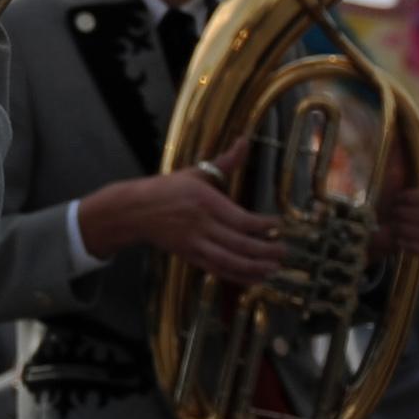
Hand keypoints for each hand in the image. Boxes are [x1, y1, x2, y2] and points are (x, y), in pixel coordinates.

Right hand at [72, 167, 288, 286]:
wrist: (134, 211)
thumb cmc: (167, 189)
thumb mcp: (196, 172)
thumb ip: (225, 161)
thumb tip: (245, 140)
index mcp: (205, 202)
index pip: (241, 219)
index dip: (263, 225)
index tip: (279, 224)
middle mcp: (201, 225)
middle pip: (239, 243)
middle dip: (265, 250)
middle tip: (284, 250)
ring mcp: (195, 243)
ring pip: (229, 261)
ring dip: (254, 267)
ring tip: (274, 268)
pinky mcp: (190, 256)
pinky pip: (217, 270)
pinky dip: (237, 277)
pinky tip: (254, 278)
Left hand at [376, 182, 418, 263]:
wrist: (383, 227)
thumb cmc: (391, 204)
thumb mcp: (390, 188)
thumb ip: (395, 177)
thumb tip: (396, 163)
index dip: (417, 198)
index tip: (398, 198)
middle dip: (410, 215)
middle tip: (394, 214)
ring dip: (410, 230)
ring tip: (395, 227)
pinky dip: (415, 247)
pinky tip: (400, 241)